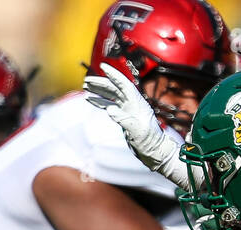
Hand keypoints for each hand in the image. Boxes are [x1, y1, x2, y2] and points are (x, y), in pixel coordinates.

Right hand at [82, 63, 188, 189]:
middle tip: (87, 81)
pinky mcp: (124, 118)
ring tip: (86, 86)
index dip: (114, 75)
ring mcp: (128, 110)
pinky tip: (90, 99)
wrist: (155, 153)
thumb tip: (110, 109)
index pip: (125, 84)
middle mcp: (133, 104)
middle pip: (115, 88)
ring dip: (99, 90)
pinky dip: (100, 102)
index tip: (103, 66)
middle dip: (101, 82)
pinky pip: (109, 105)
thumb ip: (124, 119)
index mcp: (138, 103)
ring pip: (111, 95)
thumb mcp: (138, 132)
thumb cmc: (150, 142)